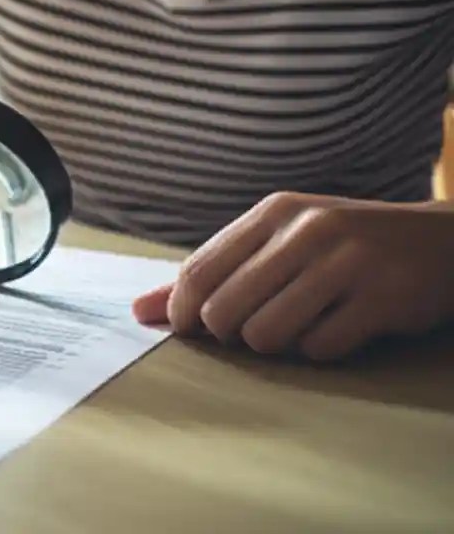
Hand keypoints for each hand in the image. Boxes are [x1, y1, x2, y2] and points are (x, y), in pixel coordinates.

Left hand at [132, 193, 453, 360]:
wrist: (442, 242)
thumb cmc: (340, 247)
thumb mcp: (276, 244)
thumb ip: (209, 275)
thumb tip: (138, 312)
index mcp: (273, 212)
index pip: (198, 271)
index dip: (182, 312)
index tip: (188, 330)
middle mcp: (307, 230)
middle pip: (225, 310)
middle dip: (231, 333)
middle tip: (256, 325)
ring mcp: (347, 263)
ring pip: (266, 334)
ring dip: (276, 344)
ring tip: (300, 324)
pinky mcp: (382, 298)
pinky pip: (319, 348)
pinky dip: (321, 349)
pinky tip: (339, 328)